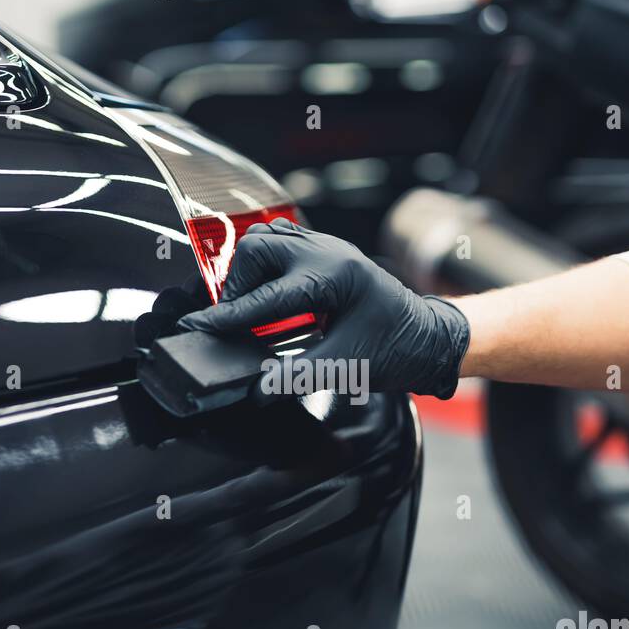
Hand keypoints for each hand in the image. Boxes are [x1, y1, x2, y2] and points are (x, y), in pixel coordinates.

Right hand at [177, 218, 470, 397]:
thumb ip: (298, 376)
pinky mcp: (325, 253)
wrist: (429, 337)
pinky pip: (281, 243)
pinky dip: (264, 267)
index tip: (199, 327)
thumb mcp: (348, 368)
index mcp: (334, 277)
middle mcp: (328, 252)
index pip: (266, 296)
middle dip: (240, 287)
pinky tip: (267, 297)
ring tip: (251, 310)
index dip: (229, 316)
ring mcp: (327, 247)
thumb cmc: (398, 348)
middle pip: (257, 249)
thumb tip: (257, 388)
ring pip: (265, 240)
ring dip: (250, 274)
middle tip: (238, 323)